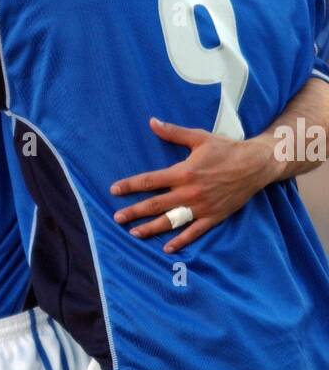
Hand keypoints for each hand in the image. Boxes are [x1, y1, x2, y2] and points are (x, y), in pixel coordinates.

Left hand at [110, 117, 274, 251]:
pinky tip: (167, 248)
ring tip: (134, 233)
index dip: (130, 186)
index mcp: (183, 172)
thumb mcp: (199, 137)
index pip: (150, 181)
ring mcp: (201, 206)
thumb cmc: (227, 149)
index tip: (114, 190)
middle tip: (117, 218)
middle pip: (155, 204)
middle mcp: (190, 192)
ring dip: (151, 228)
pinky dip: (181, 241)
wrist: (256, 164)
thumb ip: (173, 132)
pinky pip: (194, 232)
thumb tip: (152, 122)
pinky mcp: (213, 216)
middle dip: (134, 212)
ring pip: (171, 221)